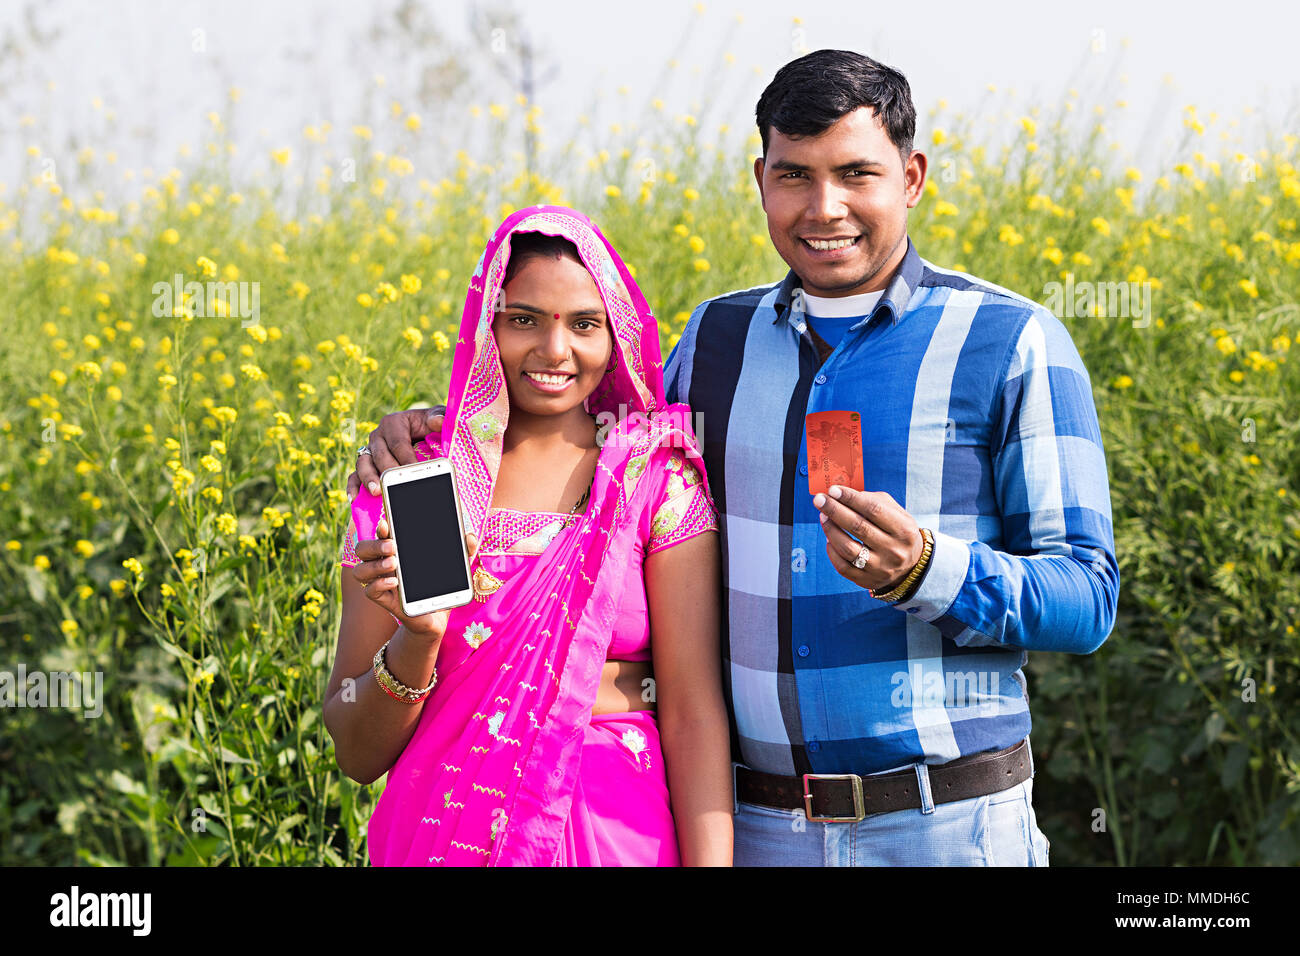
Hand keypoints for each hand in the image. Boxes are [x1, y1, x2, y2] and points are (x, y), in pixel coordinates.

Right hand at [348, 404, 446, 498]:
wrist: (424, 435)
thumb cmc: (430, 426)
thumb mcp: (437, 418)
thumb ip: (440, 416)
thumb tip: (436, 421)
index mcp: (393, 423)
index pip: (398, 442)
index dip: (406, 457)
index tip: (414, 470)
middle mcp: (378, 436)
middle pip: (380, 455)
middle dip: (388, 471)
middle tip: (396, 485)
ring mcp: (370, 451)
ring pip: (363, 463)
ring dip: (368, 478)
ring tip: (376, 491)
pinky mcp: (366, 465)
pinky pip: (354, 475)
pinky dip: (353, 486)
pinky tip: (354, 499)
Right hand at [351, 515, 479, 639]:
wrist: (437, 616)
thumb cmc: (440, 585)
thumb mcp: (454, 566)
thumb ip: (462, 550)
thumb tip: (470, 537)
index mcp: (397, 550)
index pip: (380, 534)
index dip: (380, 527)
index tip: (387, 522)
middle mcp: (384, 564)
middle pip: (362, 549)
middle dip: (373, 544)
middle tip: (392, 545)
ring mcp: (382, 582)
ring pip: (360, 571)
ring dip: (374, 565)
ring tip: (394, 563)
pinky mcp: (385, 600)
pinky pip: (370, 591)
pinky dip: (379, 585)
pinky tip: (395, 583)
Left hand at [813, 486, 923, 594]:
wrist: (910, 565)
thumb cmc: (897, 531)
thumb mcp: (896, 513)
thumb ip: (873, 500)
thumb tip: (842, 495)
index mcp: (904, 529)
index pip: (873, 509)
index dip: (851, 498)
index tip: (833, 490)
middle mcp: (893, 550)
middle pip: (858, 527)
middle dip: (834, 510)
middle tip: (819, 500)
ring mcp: (880, 568)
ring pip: (848, 548)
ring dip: (830, 529)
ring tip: (823, 516)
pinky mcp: (867, 580)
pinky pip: (842, 566)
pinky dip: (832, 551)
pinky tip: (829, 539)